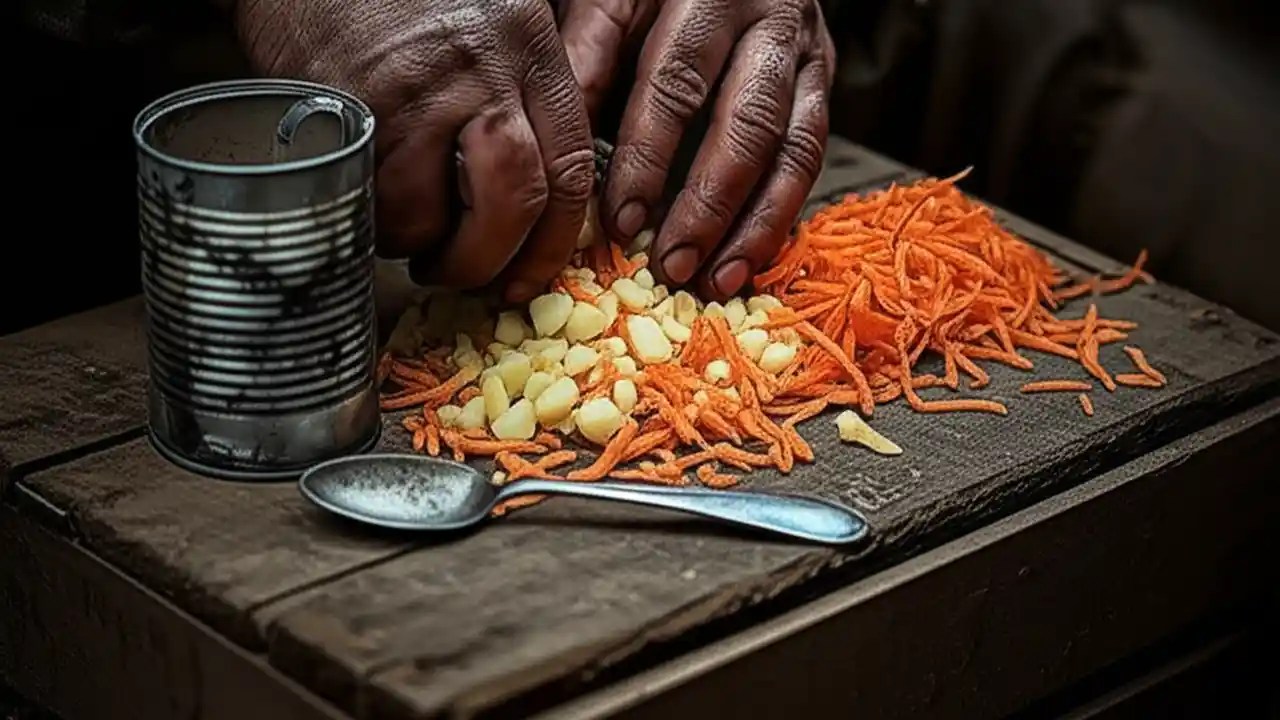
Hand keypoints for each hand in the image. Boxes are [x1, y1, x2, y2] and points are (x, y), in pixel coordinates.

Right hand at [238, 0, 595, 301]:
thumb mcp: (488, 21)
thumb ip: (521, 93)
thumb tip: (536, 198)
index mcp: (528, 49)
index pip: (570, 166)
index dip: (555, 242)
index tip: (530, 274)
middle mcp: (482, 71)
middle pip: (516, 200)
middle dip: (489, 258)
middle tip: (466, 273)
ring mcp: (416, 92)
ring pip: (435, 213)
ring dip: (420, 246)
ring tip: (408, 236)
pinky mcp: (352, 110)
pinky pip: (372, 200)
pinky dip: (375, 225)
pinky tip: (372, 208)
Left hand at [559, 0, 834, 300]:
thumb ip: (587, 54)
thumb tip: (564, 145)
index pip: (677, 84)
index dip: (648, 157)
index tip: (621, 220)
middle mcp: (772, 19)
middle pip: (747, 125)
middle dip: (709, 205)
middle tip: (674, 264)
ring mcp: (807, 52)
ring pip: (794, 150)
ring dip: (756, 225)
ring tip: (718, 280)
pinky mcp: (822, 79)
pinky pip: (812, 156)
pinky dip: (781, 214)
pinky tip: (750, 258)